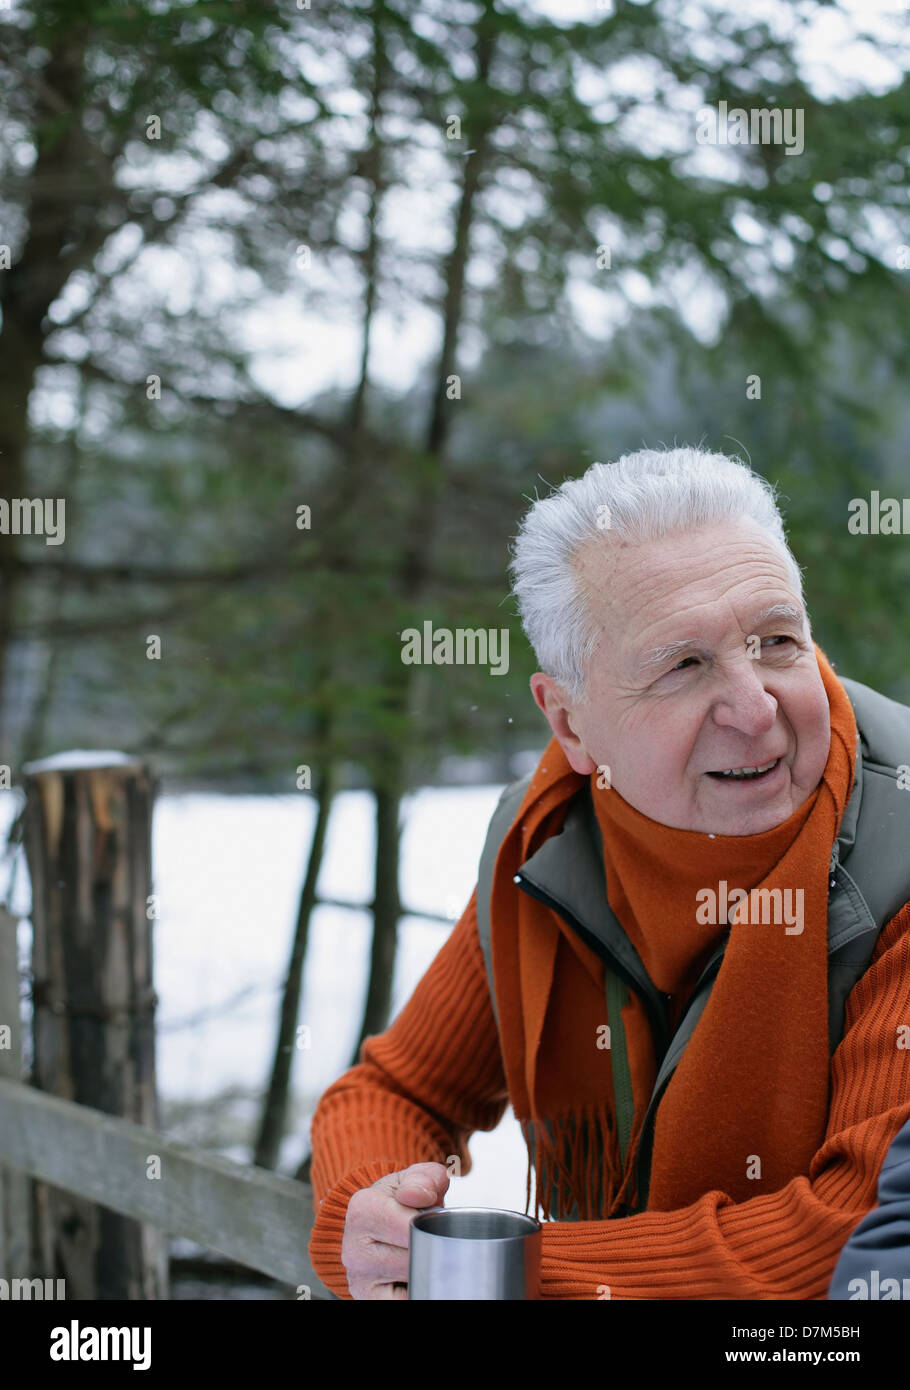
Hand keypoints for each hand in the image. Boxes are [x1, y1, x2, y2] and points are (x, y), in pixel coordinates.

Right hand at [341, 1162, 449, 1299]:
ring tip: (421, 1254)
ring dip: (425, 1268)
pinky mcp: (366, 1299)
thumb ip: (426, 1178)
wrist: (376, 1228)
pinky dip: (416, 1287)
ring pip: (413, 1278)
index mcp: (363, 1209)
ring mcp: (359, 1278)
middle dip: (431, 1247)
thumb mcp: (415, 1179)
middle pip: (414, 1255)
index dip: (432, 1226)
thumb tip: (419, 1195)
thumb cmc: (399, 1204)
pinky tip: (414, 1274)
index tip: (434, 1222)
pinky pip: (403, 1299)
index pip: (412, 1226)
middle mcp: (354, 1247)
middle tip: (431, 1239)